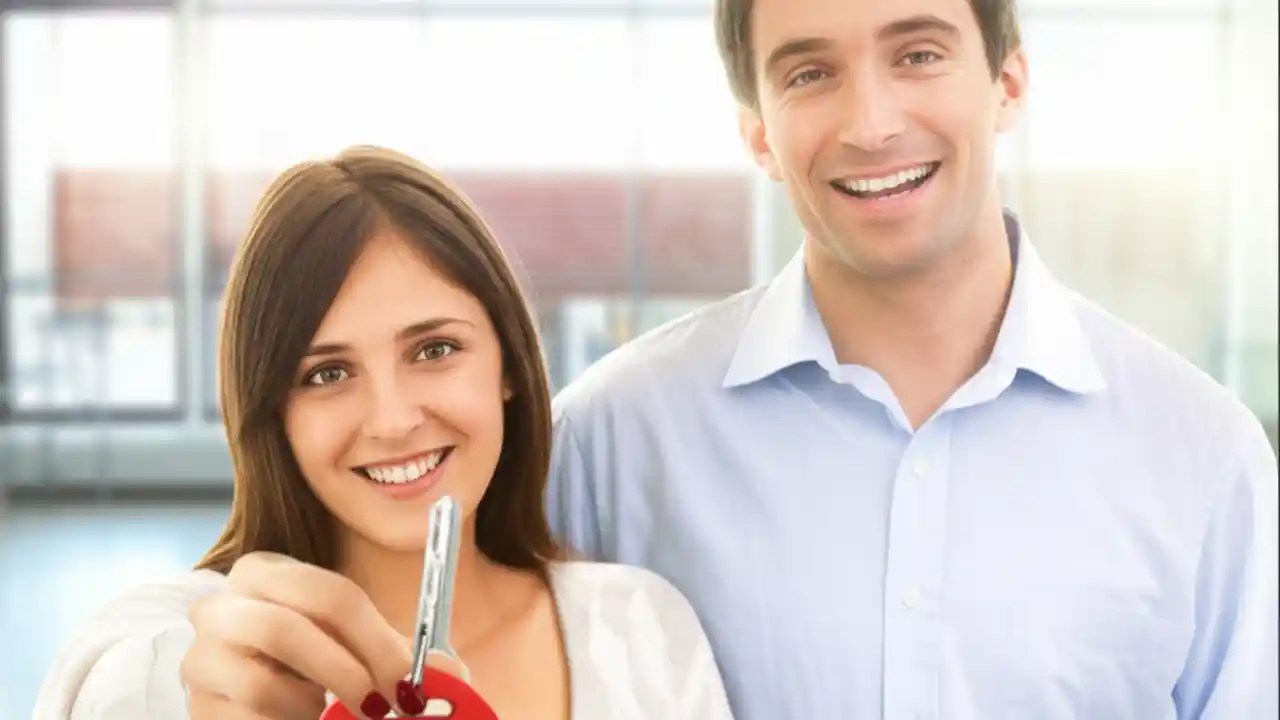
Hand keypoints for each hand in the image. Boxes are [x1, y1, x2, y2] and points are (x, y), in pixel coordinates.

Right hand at [180, 552, 412, 719]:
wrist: (250, 696)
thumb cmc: (312, 660)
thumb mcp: (356, 646)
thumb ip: (398, 656)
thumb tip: (453, 675)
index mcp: (265, 573)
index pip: (330, 595)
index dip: (377, 642)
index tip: (408, 682)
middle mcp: (221, 607)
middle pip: (285, 631)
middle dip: (345, 674)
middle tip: (384, 707)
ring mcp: (200, 659)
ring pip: (263, 685)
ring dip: (313, 706)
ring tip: (329, 712)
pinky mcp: (198, 709)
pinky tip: (301, 719)